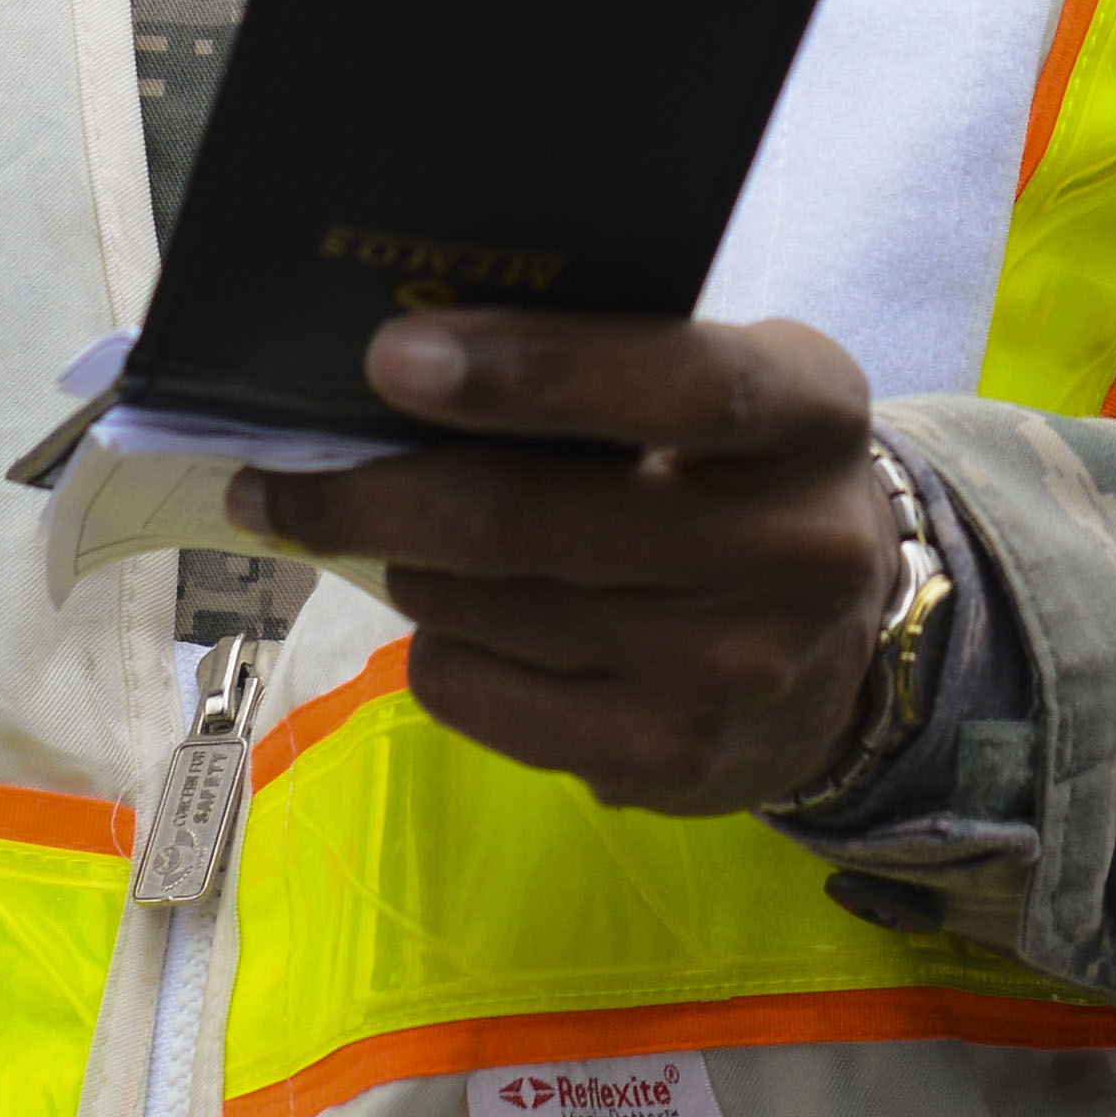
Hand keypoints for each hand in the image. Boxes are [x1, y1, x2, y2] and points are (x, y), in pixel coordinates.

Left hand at [240, 313, 906, 817]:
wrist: (841, 651)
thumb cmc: (742, 477)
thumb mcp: (729, 391)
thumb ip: (615, 368)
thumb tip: (407, 365)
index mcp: (812, 415)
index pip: (671, 383)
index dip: (526, 370)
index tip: (391, 355)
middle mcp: (792, 547)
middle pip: (528, 519)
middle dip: (375, 493)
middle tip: (274, 478)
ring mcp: (731, 670)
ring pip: (483, 608)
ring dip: (407, 566)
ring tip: (406, 541)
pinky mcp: (668, 761)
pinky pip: (477, 691)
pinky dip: (439, 645)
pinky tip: (468, 620)